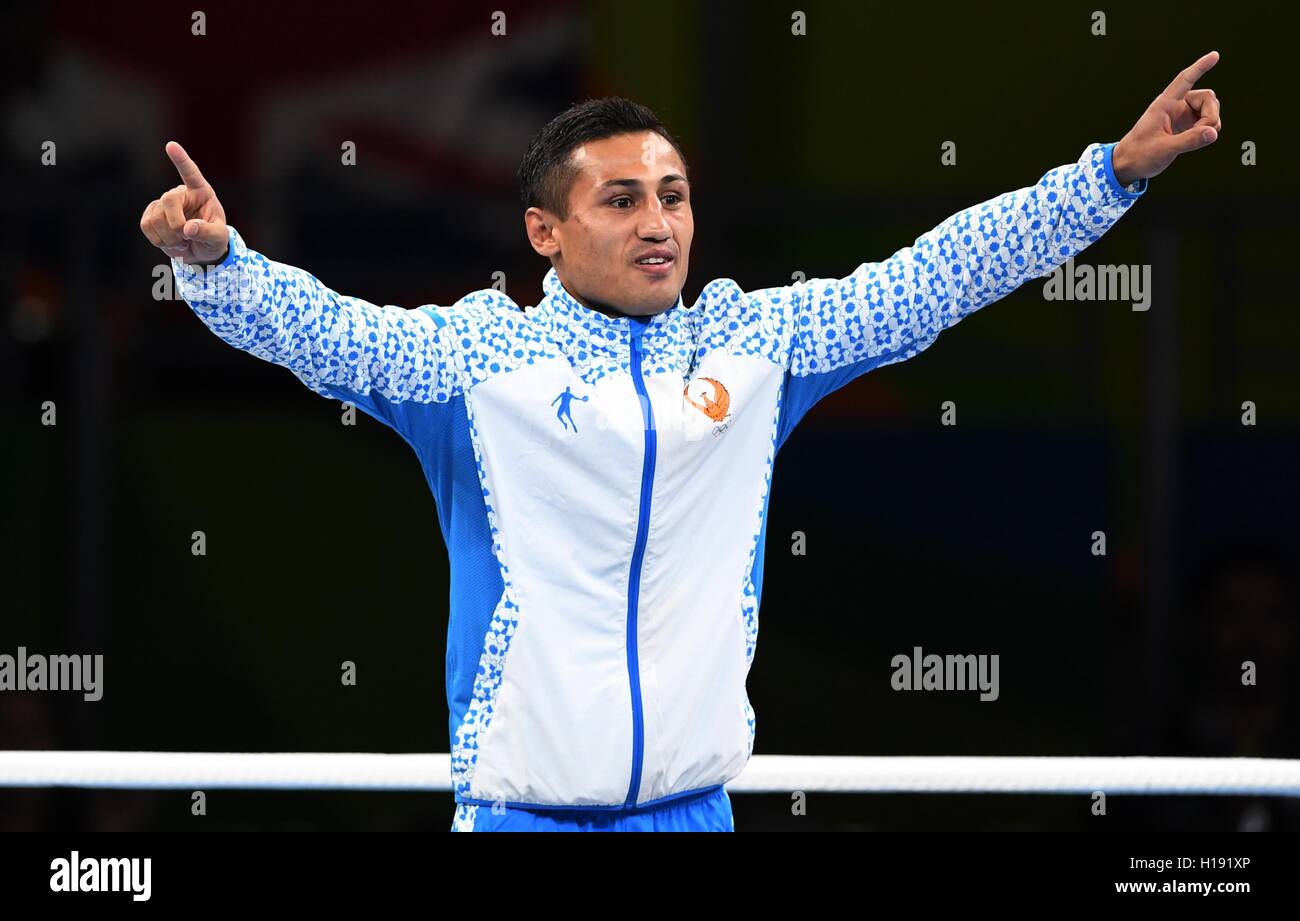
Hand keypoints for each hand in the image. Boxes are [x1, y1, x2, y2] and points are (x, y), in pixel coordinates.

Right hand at [139, 141, 228, 264]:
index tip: (171, 145)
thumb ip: (207, 232)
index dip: (181, 160)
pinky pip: (146, 226)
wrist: (201, 252)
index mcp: (201, 192)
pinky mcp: (151, 215)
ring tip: (183, 240)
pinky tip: (171, 241)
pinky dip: (159, 240)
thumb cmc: (213, 239)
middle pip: (168, 200)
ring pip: (155, 218)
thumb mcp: (219, 238)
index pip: (190, 173)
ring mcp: (163, 203)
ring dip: (170, 238)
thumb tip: (188, 228)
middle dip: (176, 224)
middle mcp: (180, 193)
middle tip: (187, 237)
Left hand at [1112, 50, 1222, 185]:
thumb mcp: (1164, 149)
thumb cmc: (1139, 154)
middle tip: (1203, 133)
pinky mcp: (1186, 126)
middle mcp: (1175, 106)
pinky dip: (1208, 131)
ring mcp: (1182, 115)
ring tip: (1195, 140)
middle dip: (1211, 116)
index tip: (1214, 55)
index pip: (1184, 80)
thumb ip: (1189, 141)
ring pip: (1210, 110)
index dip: (1200, 67)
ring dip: (1210, 124)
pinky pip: (1207, 122)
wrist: (1129, 165)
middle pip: (1207, 98)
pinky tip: (1197, 141)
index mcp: (1165, 105)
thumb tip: (1213, 133)